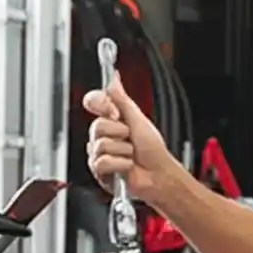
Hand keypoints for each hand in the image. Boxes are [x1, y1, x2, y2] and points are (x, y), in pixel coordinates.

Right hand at [83, 74, 175, 200]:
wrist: (158, 174)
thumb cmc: (153, 149)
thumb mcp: (138, 118)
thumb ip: (121, 98)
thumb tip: (113, 78)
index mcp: (111, 120)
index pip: (93, 102)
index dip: (101, 104)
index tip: (114, 111)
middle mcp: (103, 135)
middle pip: (97, 125)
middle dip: (120, 132)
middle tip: (130, 138)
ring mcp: (100, 153)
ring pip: (100, 145)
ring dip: (123, 150)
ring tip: (131, 155)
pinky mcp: (100, 171)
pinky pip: (102, 162)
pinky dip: (120, 164)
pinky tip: (127, 166)